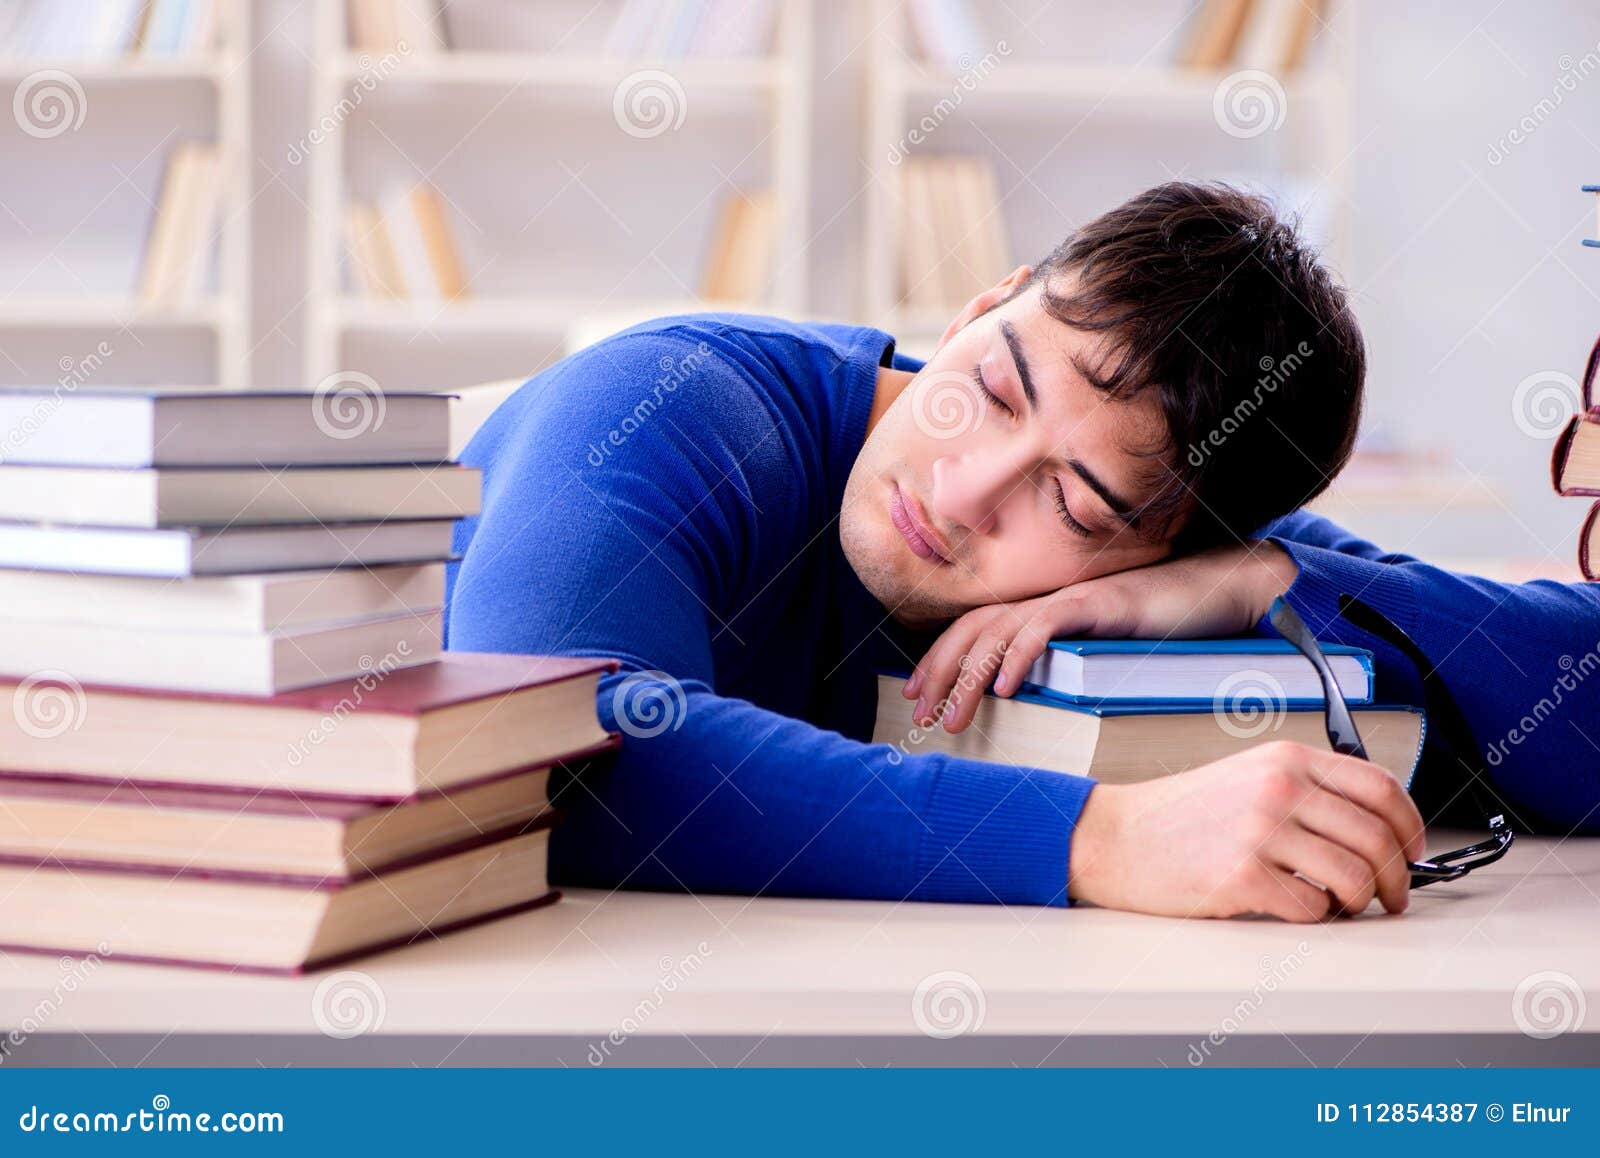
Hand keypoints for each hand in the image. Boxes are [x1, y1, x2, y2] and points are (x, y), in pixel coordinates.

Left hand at [904, 540, 1298, 731]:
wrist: (1216, 591)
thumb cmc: (1162, 628)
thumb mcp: (1100, 653)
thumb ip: (1065, 666)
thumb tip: (1031, 705)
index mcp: (1043, 610)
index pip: (975, 631)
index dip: (941, 661)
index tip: (919, 699)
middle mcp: (1048, 601)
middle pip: (974, 631)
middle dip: (941, 674)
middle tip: (922, 716)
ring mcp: (1070, 600)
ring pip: (1001, 634)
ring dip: (971, 678)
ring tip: (955, 717)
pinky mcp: (1097, 604)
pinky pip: (1046, 627)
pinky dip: (1020, 657)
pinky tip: (1006, 688)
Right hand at [1067, 741, 1427, 919]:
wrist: (1115, 837)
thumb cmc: (1177, 816)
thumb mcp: (1247, 778)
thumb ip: (1306, 792)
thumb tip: (1374, 832)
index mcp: (1285, 760)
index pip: (1380, 787)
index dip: (1410, 825)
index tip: (1413, 850)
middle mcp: (1278, 788)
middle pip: (1377, 837)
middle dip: (1398, 877)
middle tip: (1393, 896)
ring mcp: (1259, 831)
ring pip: (1354, 876)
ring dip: (1361, 902)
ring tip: (1346, 907)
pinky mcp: (1242, 875)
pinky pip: (1312, 908)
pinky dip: (1317, 918)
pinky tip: (1300, 909)